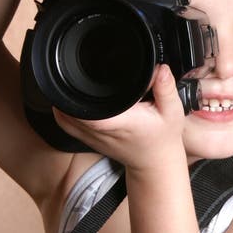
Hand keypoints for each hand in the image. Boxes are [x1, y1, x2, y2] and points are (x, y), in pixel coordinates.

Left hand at [51, 64, 186, 169]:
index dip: (80, 94)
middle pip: (71, 110)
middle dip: (68, 88)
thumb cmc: (162, 137)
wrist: (155, 163)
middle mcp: (102, 131)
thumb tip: (160, 69)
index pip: (92, 112)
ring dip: (62, 100)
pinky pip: (66, 125)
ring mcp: (92, 137)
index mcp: (121, 122)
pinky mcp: (88, 140)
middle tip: (73, 70)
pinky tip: (64, 99)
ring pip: (65, 118)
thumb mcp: (172, 111)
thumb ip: (166, 89)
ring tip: (67, 81)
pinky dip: (61, 112)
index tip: (79, 75)